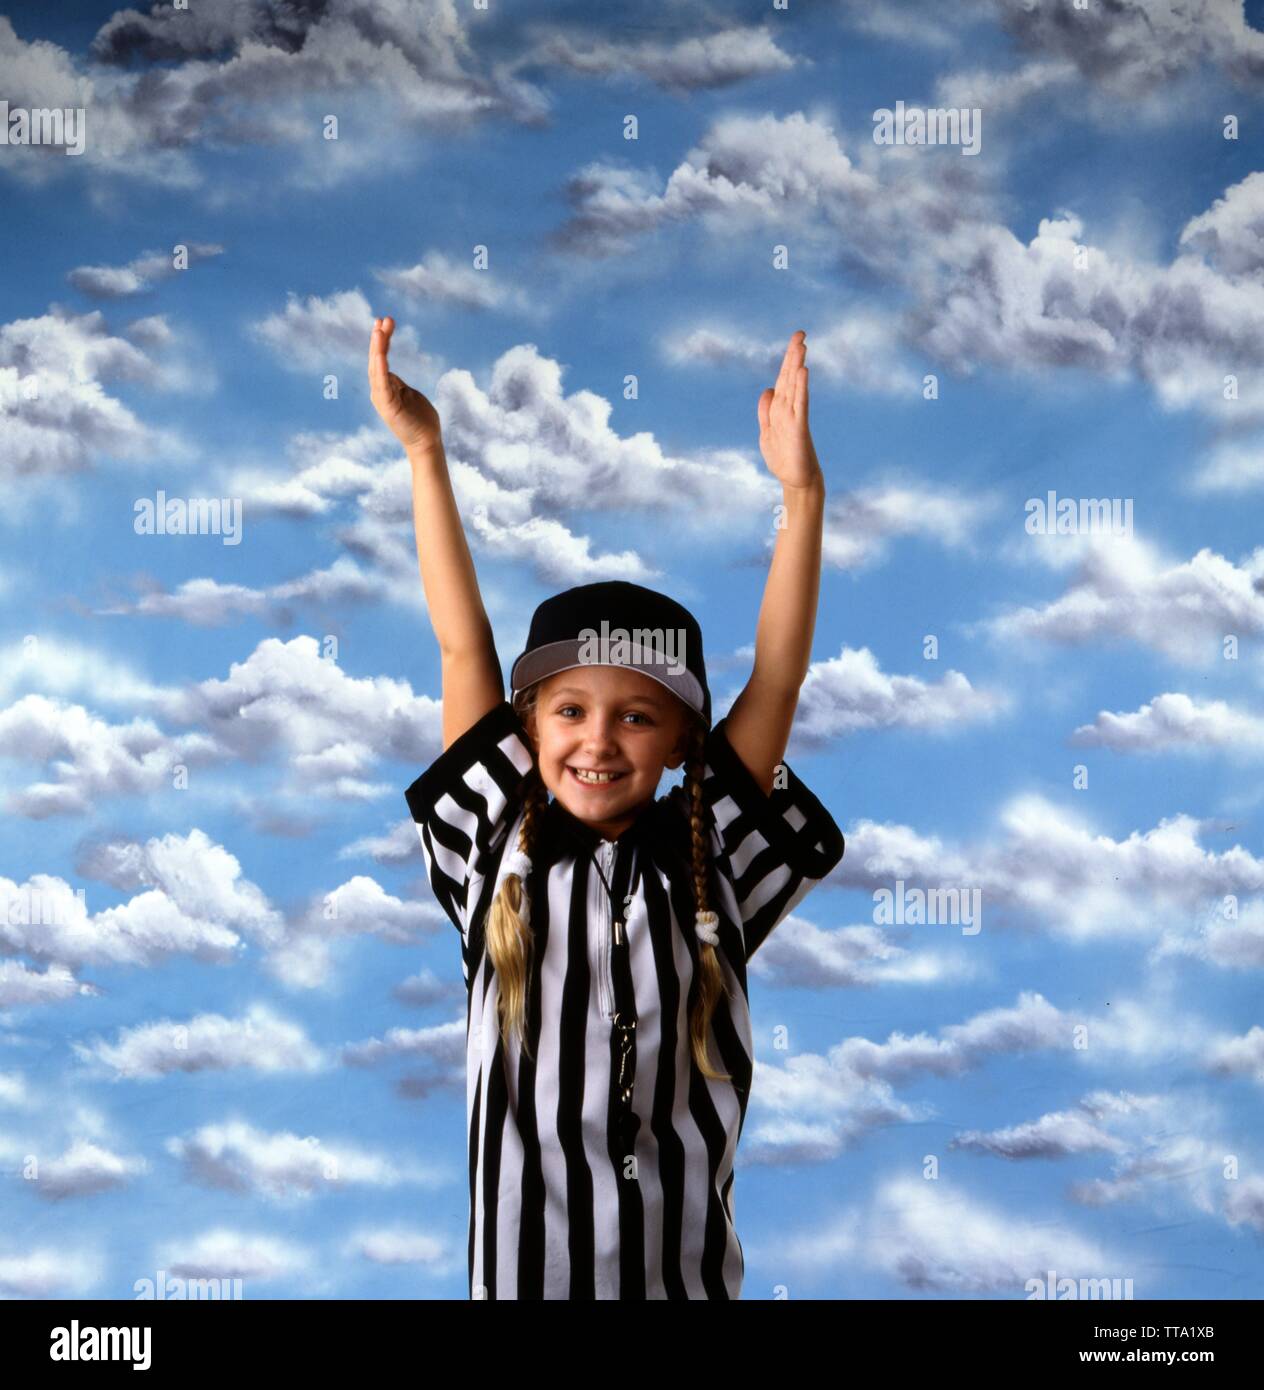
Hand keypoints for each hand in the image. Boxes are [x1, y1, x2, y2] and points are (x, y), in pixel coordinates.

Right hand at [368, 316, 441, 454]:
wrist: (427, 443)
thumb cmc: (420, 420)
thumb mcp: (409, 396)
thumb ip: (400, 385)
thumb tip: (393, 375)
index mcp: (385, 388)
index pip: (381, 360)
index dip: (382, 341)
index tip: (385, 322)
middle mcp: (379, 392)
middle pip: (376, 360)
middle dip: (379, 339)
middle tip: (383, 319)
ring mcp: (382, 399)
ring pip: (376, 369)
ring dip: (377, 349)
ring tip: (379, 330)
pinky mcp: (388, 407)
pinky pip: (382, 384)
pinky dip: (380, 368)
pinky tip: (381, 354)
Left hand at [757, 330, 820, 488]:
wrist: (796, 481)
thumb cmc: (784, 459)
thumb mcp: (767, 433)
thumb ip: (765, 412)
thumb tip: (767, 390)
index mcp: (780, 409)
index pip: (784, 378)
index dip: (788, 359)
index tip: (796, 339)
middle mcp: (788, 409)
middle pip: (790, 377)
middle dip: (794, 355)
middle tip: (800, 333)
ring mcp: (794, 417)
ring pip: (795, 386)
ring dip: (797, 365)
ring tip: (802, 345)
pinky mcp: (799, 427)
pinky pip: (800, 403)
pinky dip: (801, 387)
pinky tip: (804, 371)